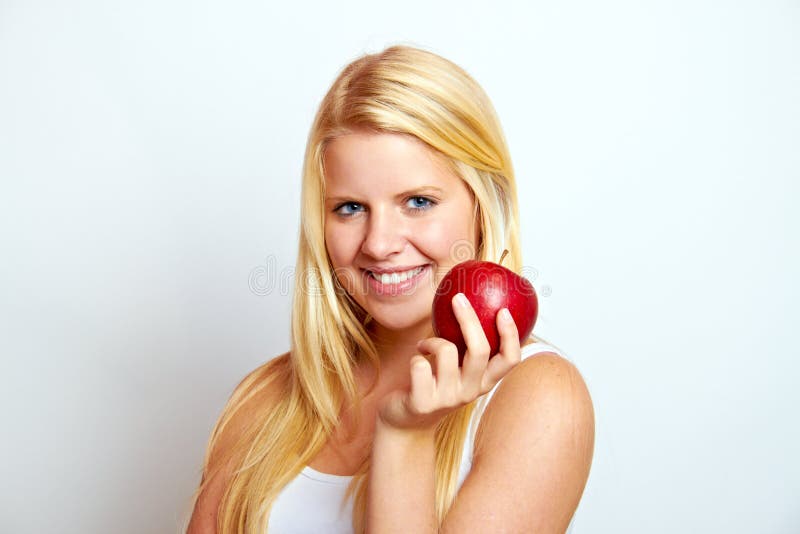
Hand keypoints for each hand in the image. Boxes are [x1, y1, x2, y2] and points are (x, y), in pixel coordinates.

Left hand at [377, 292, 521, 431]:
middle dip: (469, 319)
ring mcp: (447, 399)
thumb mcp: (456, 369)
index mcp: (484, 382)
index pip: (510, 360)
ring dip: (432, 340)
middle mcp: (470, 392)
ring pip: (446, 351)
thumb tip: (469, 301)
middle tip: (458, 298)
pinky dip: (415, 356)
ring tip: (425, 345)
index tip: (502, 310)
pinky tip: (416, 359)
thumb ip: (466, 345)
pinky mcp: (423, 402)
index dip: (510, 335)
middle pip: (480, 349)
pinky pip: (420, 364)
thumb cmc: (432, 386)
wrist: (405, 422)